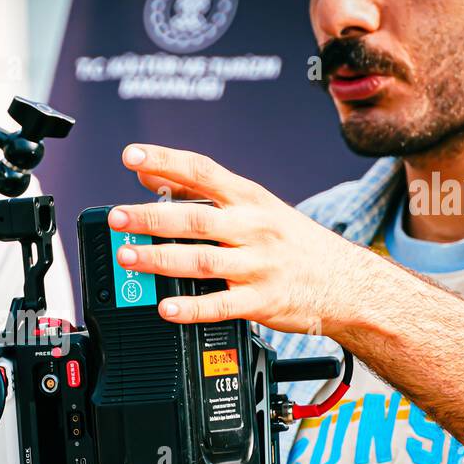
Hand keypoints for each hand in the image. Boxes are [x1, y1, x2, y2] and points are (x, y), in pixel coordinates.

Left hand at [108, 143, 377, 335]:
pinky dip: (190, 308)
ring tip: (128, 257)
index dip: (165, 160)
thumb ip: (200, 191)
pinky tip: (165, 307)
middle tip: (118, 217)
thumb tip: (149, 174)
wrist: (346, 282)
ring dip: (159, 259)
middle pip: (195, 219)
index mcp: (249, 199)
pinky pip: (220, 305)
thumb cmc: (293, 242)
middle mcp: (252, 228)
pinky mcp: (260, 301)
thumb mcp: (255, 206)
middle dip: (151, 217)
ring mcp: (257, 265)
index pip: (202, 170)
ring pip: (201, 261)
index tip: (131, 155)